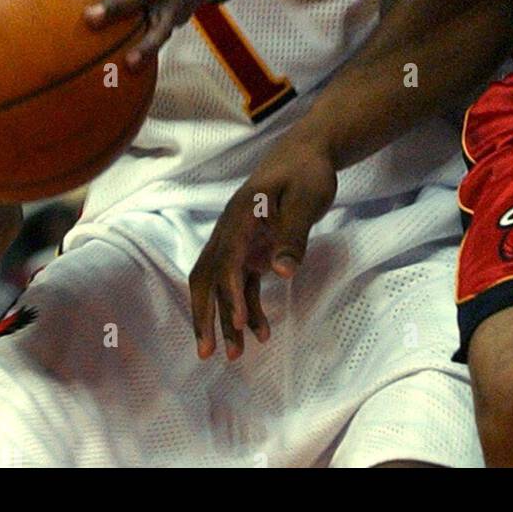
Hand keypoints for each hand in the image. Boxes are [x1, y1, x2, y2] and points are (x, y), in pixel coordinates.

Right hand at [188, 138, 337, 361]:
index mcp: (240, 214)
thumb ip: (293, 234)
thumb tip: (281, 272)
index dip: (229, 292)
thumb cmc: (306, 173)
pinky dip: (247, 307)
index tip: (239, 323)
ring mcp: (239, 241)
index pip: (227, 258)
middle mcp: (231, 230)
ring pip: (221, 285)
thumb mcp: (307, 198)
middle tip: (206, 352)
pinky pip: (242, 283)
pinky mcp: (251, 250)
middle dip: (205, 314)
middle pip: (207, 276)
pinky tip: (261, 331)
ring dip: (226, 319)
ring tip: (235, 355)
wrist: (306, 155)